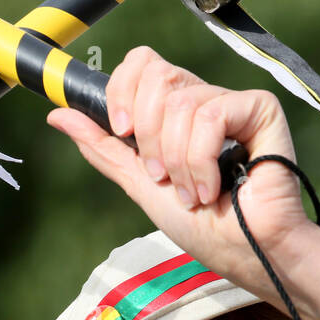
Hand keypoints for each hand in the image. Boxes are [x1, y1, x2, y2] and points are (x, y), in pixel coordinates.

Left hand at [45, 46, 315, 295]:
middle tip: (163, 178)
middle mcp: (205, 101)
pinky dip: (202, 159)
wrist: (245, 254)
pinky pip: (212, 114)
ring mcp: (234, 104)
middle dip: (149, 136)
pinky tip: (214, 187)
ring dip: (178, 162)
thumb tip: (58, 114)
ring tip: (195, 195)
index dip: (123, 92)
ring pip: (182, 103)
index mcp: (177, 113)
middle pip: (157, 74)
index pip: (142, 64)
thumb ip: (104, 149)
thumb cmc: (205, 230)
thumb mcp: (140, 186)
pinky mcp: (261, 111)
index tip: (122, 132)